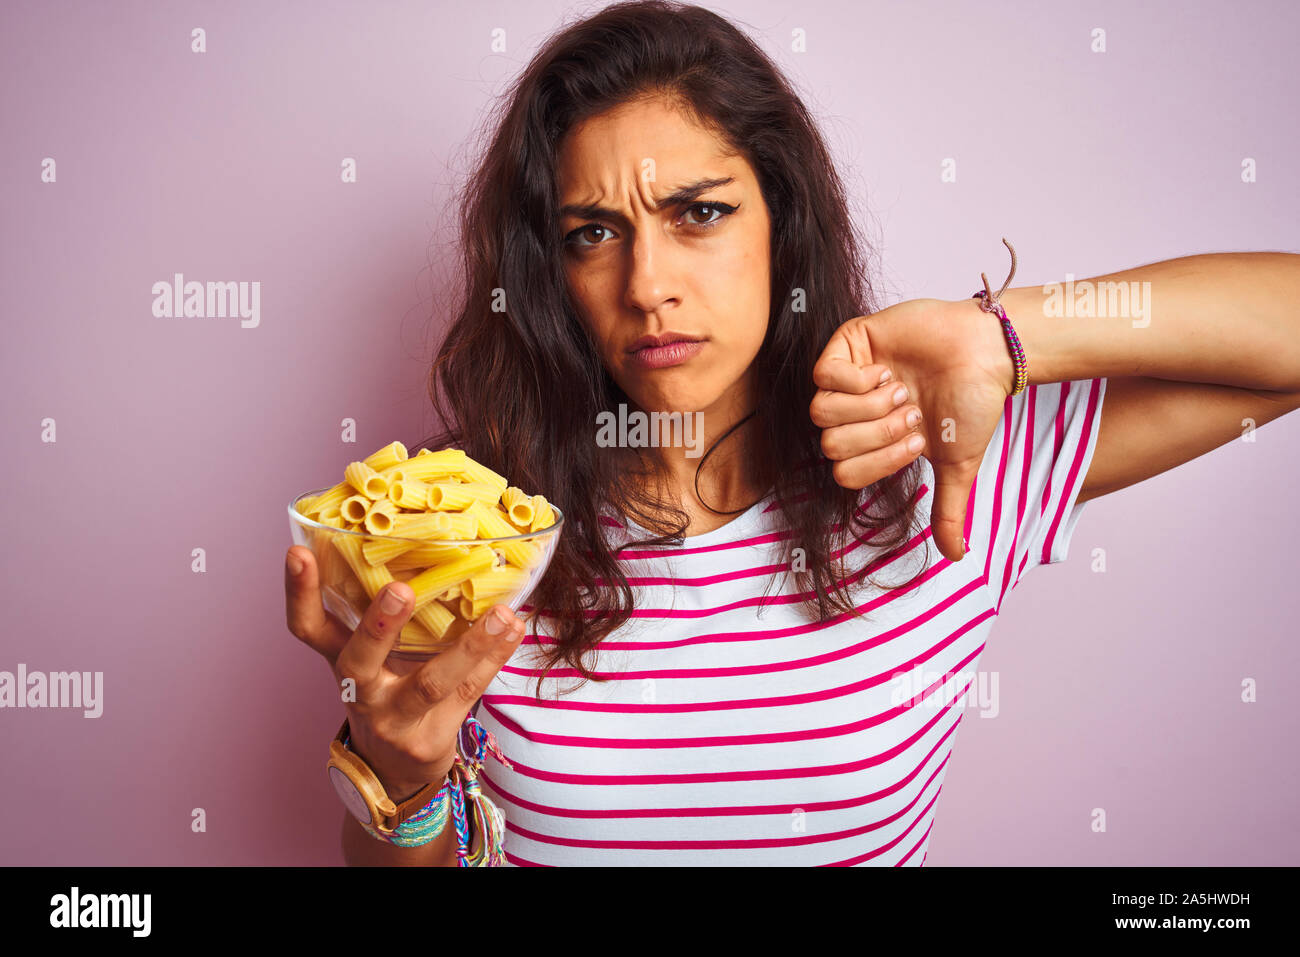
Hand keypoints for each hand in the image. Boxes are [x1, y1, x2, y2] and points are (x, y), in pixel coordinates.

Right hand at [284, 545, 525, 800]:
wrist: (398, 770)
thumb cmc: (389, 689)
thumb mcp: (375, 655)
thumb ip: (388, 612)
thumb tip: (432, 538)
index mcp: (340, 658)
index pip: (307, 626)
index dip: (299, 592)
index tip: (298, 553)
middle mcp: (361, 690)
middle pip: (360, 660)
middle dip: (378, 626)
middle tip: (399, 590)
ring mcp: (394, 719)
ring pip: (430, 683)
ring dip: (469, 646)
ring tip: (502, 614)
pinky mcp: (431, 738)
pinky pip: (469, 692)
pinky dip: (494, 658)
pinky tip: (514, 629)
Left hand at [810, 297, 1013, 561]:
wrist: (986, 353)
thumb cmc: (973, 403)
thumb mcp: (957, 464)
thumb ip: (948, 509)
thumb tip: (956, 556)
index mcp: (874, 443)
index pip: (843, 473)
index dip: (878, 462)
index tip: (916, 441)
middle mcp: (856, 413)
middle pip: (829, 445)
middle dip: (876, 434)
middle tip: (910, 413)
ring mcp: (848, 378)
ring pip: (820, 412)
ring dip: (867, 405)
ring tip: (899, 391)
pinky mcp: (847, 345)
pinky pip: (822, 374)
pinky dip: (855, 378)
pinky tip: (885, 371)